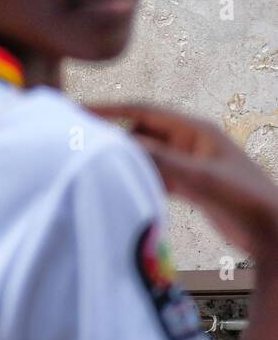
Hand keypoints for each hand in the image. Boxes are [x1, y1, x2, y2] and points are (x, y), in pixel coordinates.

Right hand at [90, 102, 277, 258]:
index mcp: (196, 130)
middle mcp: (190, 141)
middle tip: (85, 146)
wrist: (272, 231)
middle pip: (142, 132)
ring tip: (99, 167)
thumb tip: (121, 144)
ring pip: (147, 154)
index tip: (80, 111)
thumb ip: (162, 160)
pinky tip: (126, 187)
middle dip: (116, 137)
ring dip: (127, 160)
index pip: (144, 111)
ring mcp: (190, 162)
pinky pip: (155, 173)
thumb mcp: (201, 178)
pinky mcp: (189, 183)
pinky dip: (140, 177)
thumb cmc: (245, 199)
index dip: (110, 109)